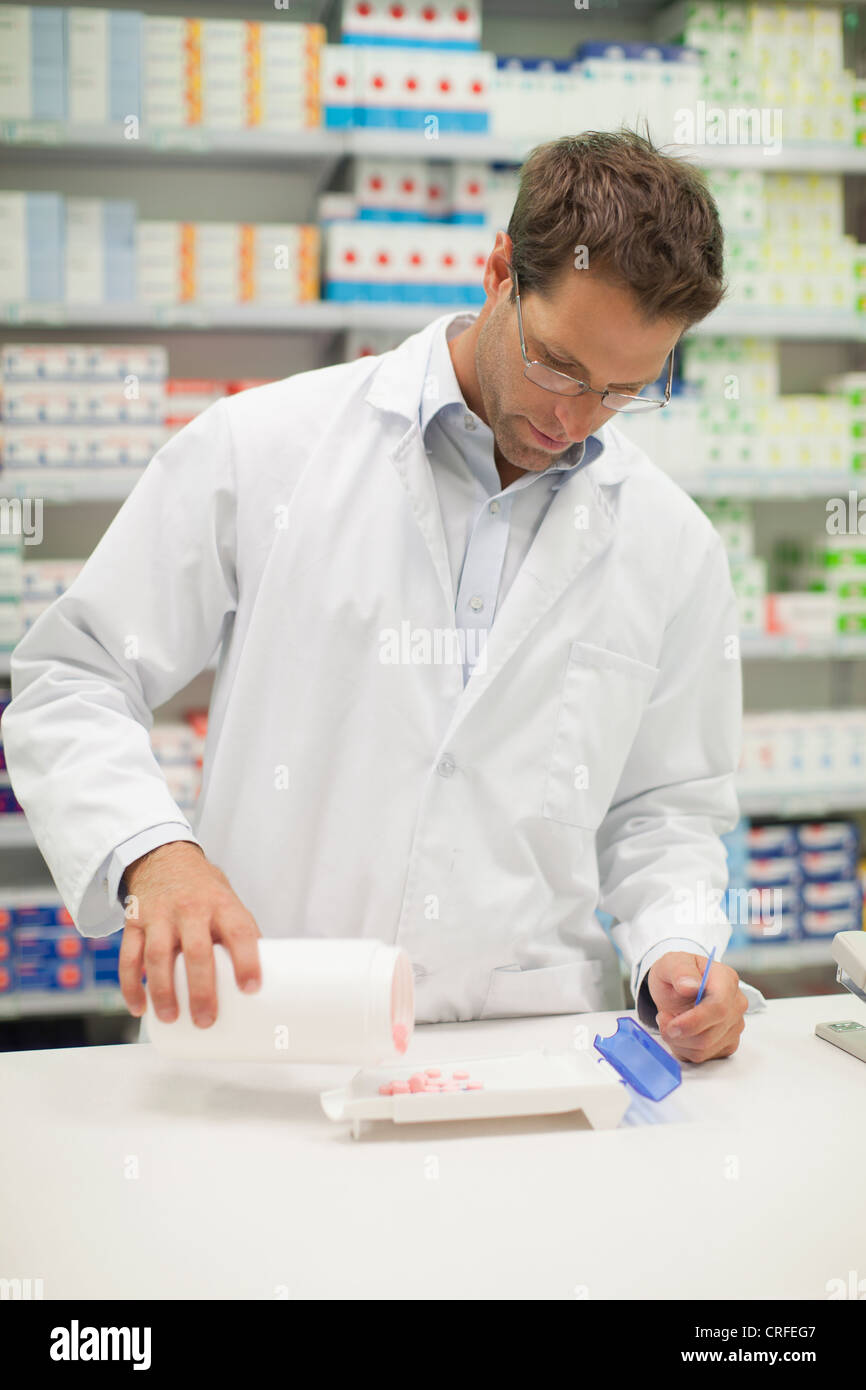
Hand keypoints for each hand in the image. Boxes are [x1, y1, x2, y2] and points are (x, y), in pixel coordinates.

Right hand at [118, 840, 261, 1027]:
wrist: (164, 858)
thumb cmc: (204, 891)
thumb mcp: (229, 903)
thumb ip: (239, 936)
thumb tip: (261, 977)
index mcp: (222, 905)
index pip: (239, 932)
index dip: (247, 961)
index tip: (250, 989)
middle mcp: (191, 908)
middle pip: (197, 951)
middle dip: (201, 990)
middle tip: (206, 1020)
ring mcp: (160, 915)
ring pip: (158, 956)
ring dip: (163, 991)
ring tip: (170, 1018)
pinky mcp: (134, 922)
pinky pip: (128, 957)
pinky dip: (131, 985)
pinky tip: (139, 1008)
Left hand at [647, 950, 746, 1063]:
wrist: (679, 987)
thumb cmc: (677, 974)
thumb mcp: (671, 964)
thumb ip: (680, 971)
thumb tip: (691, 986)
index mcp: (726, 979)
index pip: (719, 1007)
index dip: (694, 1021)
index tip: (671, 1024)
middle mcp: (736, 1004)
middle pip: (710, 1034)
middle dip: (680, 1033)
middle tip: (663, 1018)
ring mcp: (735, 1025)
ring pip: (705, 1049)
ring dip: (679, 1041)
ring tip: (670, 1021)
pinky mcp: (728, 1043)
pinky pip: (704, 1057)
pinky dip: (684, 1049)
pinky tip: (680, 1033)